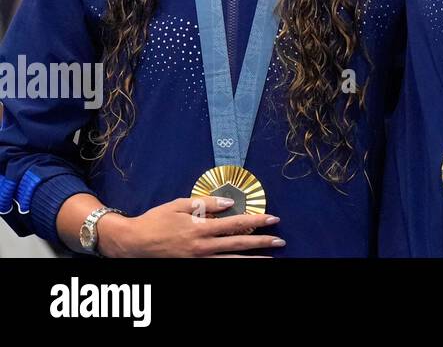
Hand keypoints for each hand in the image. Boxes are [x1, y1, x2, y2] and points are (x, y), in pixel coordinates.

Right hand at [97, 196, 284, 256]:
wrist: (132, 243)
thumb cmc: (155, 221)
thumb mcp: (179, 205)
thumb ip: (206, 204)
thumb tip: (230, 203)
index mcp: (200, 228)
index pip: (235, 224)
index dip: (257, 221)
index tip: (274, 219)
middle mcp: (201, 247)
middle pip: (238, 244)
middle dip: (262, 242)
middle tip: (280, 241)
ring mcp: (197, 260)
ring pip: (231, 261)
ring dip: (252, 260)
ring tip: (271, 260)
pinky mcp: (191, 266)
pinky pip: (217, 267)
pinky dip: (232, 266)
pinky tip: (244, 264)